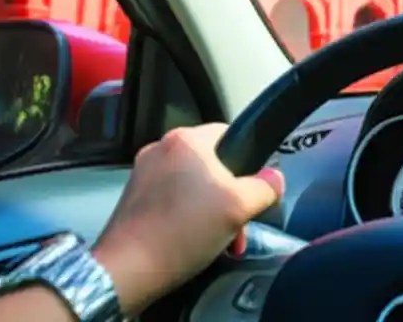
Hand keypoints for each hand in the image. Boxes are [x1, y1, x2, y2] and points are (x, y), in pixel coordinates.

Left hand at [91, 123, 284, 315]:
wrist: (127, 269)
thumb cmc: (182, 230)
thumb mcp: (239, 207)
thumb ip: (265, 188)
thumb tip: (274, 179)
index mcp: (186, 139)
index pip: (230, 133)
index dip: (248, 161)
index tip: (253, 189)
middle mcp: (160, 149)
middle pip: (212, 164)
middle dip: (230, 196)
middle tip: (238, 223)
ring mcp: (143, 174)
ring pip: (192, 185)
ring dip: (210, 210)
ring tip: (217, 239)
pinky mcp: (133, 199)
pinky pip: (171, 200)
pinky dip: (186, 218)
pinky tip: (192, 241)